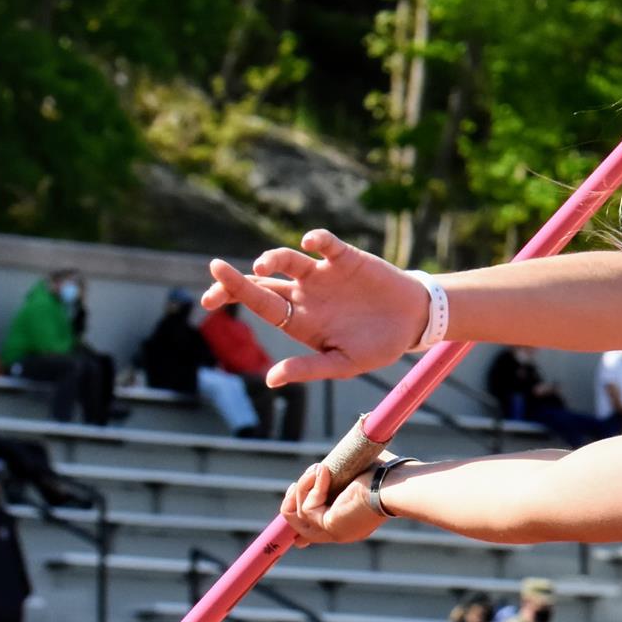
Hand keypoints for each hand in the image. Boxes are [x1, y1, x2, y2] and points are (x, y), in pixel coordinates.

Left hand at [203, 229, 427, 386]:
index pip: (261, 305)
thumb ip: (309, 368)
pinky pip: (325, 245)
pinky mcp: (345, 258)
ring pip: (287, 260)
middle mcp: (305, 294)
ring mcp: (323, 275)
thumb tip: (270, 380)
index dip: (234, 296)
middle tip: (215, 272)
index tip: (208, 295)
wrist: (414, 322)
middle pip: (262, 281)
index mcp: (300, 320)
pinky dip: (316, 240)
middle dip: (236, 279)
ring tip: (265, 265)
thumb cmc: (378, 346)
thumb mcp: (344, 364)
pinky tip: (311, 244)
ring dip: (273, 258)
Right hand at [281, 462, 387, 546]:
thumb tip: (321, 468)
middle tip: (293, 483)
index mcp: (349, 520)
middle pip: (299, 528)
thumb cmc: (385, 472)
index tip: (288, 507)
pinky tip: (324, 471)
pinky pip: (307, 507)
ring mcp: (335, 532)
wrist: (396, 483)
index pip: (316, 533)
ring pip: (297, 515)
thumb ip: (336, 474)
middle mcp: (342, 531)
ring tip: (318, 468)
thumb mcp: (352, 472)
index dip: (297, 525)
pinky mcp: (331, 526)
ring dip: (303, 487)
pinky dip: (313, 486)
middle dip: (292, 502)